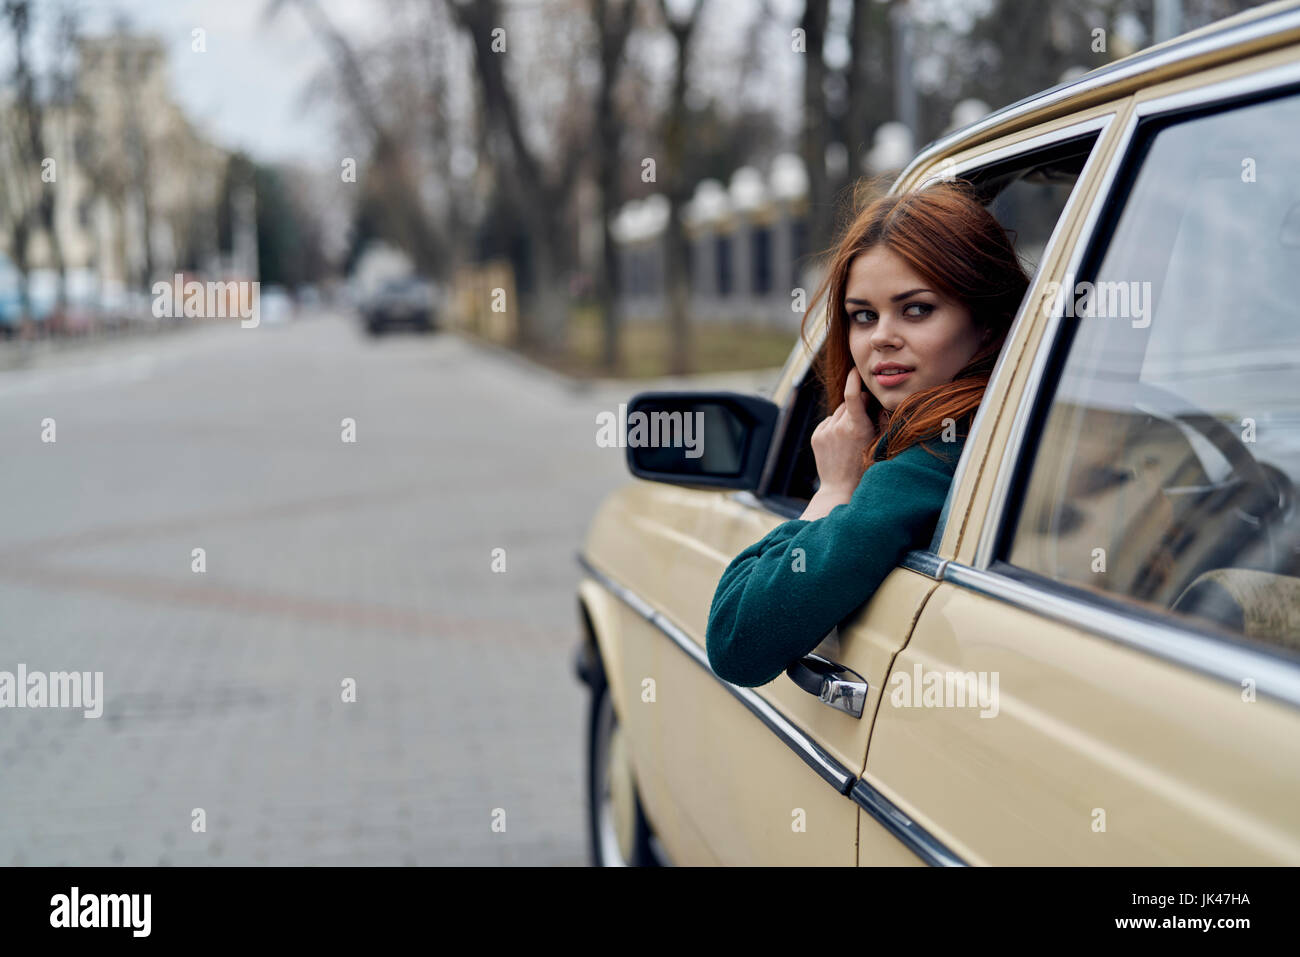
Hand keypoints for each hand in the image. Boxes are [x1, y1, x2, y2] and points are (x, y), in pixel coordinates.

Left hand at [809, 367, 879, 499]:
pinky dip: (834, 426)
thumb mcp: (878, 443)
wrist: (840, 489)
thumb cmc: (865, 468)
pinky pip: (828, 422)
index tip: (856, 370)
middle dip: (857, 406)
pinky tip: (840, 441)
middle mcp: (838, 428)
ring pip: (838, 413)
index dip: (854, 379)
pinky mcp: (816, 436)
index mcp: (856, 428)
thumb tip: (871, 400)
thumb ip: (877, 419)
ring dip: (845, 417)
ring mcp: (824, 432)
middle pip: (848, 404)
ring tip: (851, 437)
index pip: (853, 395)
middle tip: (865, 420)